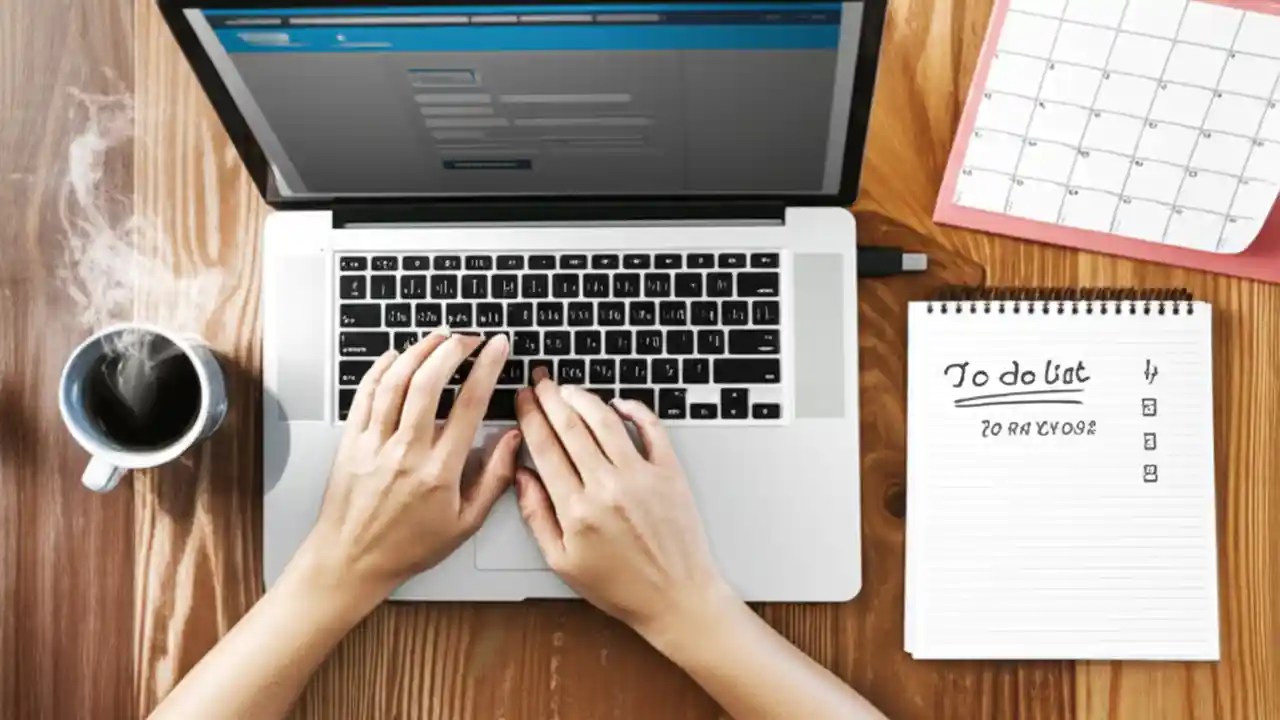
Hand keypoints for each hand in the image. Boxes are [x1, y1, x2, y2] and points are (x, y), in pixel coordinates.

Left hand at [301, 330, 520, 601]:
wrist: (351, 560)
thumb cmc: (408, 546)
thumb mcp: (465, 523)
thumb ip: (494, 479)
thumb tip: (513, 440)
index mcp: (438, 472)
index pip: (468, 406)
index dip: (486, 369)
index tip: (497, 348)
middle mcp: (405, 452)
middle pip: (428, 382)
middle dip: (452, 349)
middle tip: (468, 337)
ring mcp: (374, 444)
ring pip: (395, 381)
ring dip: (419, 351)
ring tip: (438, 338)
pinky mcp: (351, 442)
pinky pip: (366, 393)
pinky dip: (381, 368)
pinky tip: (396, 356)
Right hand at [513, 368, 733, 639]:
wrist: (675, 596)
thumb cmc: (620, 586)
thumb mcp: (562, 561)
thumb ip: (536, 515)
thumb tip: (522, 475)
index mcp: (576, 509)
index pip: (545, 447)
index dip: (530, 416)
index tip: (522, 399)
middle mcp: (607, 486)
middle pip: (571, 426)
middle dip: (550, 397)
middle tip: (539, 380)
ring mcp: (641, 476)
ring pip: (605, 420)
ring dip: (583, 397)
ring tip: (568, 388)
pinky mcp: (669, 473)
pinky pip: (651, 428)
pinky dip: (634, 408)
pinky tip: (618, 402)